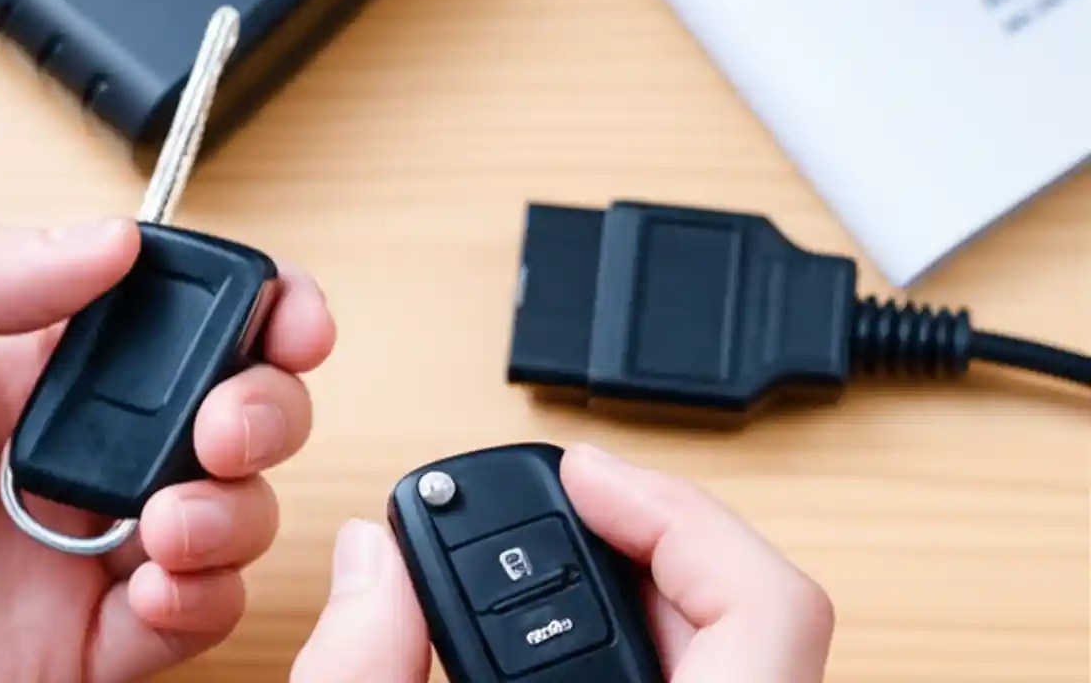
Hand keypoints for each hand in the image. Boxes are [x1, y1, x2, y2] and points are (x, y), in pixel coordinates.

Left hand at [0, 219, 334, 681]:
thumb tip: (110, 241)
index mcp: (23, 369)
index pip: (171, 315)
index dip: (253, 306)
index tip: (290, 315)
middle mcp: (75, 452)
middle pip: (231, 406)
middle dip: (264, 408)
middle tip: (229, 427)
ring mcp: (92, 546)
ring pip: (235, 507)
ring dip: (235, 510)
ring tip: (170, 525)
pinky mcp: (95, 638)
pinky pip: (198, 610)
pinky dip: (206, 598)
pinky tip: (156, 589)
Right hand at [291, 444, 834, 681]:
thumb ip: (364, 676)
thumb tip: (369, 561)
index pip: (770, 608)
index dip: (677, 510)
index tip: (588, 472)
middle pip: (751, 603)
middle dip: (644, 533)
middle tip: (562, 501)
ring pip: (734, 641)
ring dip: (643, 583)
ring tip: (559, 561)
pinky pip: (713, 673)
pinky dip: (646, 634)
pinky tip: (573, 637)